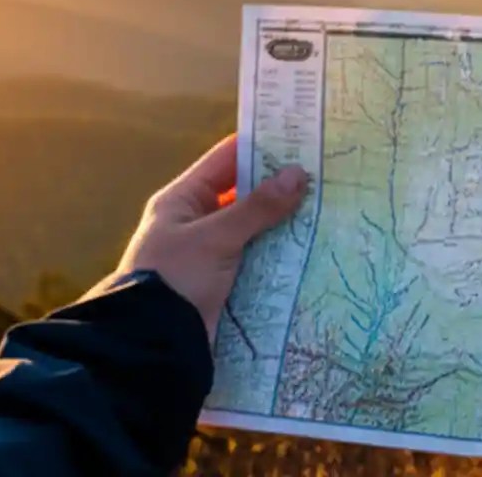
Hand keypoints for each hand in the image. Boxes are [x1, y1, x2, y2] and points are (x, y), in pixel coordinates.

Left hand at [108, 134, 307, 341]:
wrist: (151, 343)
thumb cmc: (175, 278)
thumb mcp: (216, 238)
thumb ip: (257, 207)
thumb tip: (298, 174)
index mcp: (183, 200)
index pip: (226, 159)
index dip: (260, 146)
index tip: (301, 137)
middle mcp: (196, 222)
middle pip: (244, 194)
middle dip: (280, 187)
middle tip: (326, 175)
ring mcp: (211, 254)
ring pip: (255, 229)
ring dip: (284, 223)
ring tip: (329, 210)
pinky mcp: (225, 283)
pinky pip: (258, 259)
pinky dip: (280, 254)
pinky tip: (313, 249)